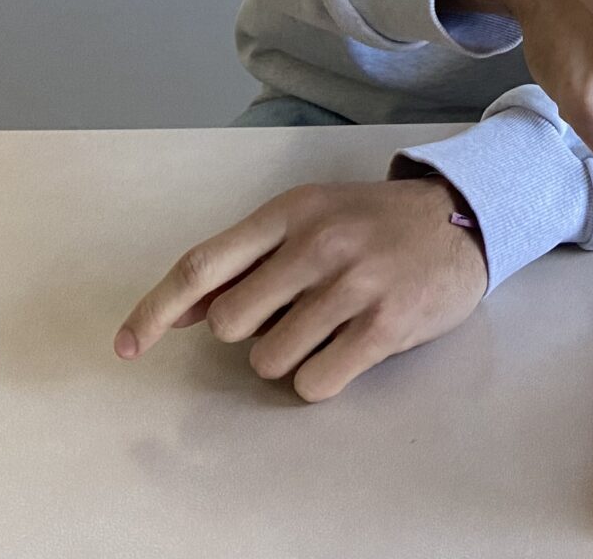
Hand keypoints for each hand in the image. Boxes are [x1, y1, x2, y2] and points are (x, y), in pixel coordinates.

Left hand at [113, 177, 487, 402]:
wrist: (466, 218)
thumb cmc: (376, 223)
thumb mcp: (312, 217)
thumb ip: (248, 259)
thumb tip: (179, 311)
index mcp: (291, 211)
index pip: (202, 265)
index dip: (155, 310)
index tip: (127, 346)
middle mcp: (319, 243)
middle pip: (229, 324)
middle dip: (249, 332)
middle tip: (289, 313)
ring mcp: (354, 284)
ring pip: (269, 360)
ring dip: (288, 357)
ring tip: (327, 328)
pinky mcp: (385, 325)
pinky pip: (315, 382)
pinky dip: (321, 378)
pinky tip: (349, 348)